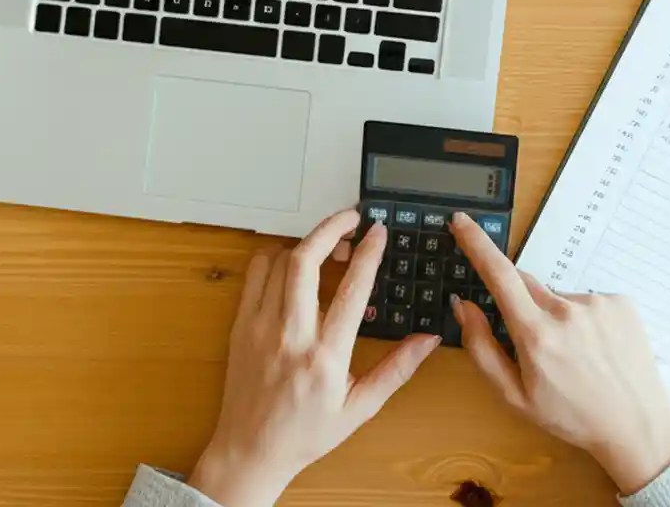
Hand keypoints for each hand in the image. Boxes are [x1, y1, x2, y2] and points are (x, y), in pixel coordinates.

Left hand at [189, 210, 441, 506]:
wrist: (251, 450)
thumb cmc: (304, 433)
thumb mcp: (361, 407)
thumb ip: (397, 369)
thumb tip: (428, 340)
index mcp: (326, 357)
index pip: (351, 290)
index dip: (368, 254)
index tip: (378, 233)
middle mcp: (291, 337)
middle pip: (306, 261)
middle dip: (331, 229)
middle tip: (351, 219)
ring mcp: (261, 328)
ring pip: (280, 262)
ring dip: (307, 245)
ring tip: (328, 247)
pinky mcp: (241, 326)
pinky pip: (255, 274)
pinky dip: (275, 258)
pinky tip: (293, 265)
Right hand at [449, 213, 669, 494]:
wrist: (638, 425)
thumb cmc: (572, 416)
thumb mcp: (515, 396)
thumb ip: (482, 348)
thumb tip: (464, 305)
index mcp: (536, 335)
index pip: (499, 275)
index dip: (476, 243)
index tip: (461, 221)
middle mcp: (567, 310)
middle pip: (526, 287)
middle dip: (521, 308)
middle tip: (538, 347)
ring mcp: (597, 302)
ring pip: (557, 298)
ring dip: (555, 318)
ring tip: (576, 357)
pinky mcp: (620, 301)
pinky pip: (586, 302)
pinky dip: (582, 320)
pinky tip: (596, 349)